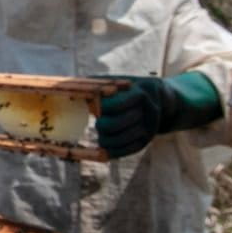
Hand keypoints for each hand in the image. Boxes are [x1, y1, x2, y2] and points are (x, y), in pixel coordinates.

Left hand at [97, 72, 222, 157]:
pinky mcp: (147, 140)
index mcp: (140, 92)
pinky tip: (104, 151)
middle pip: (114, 124)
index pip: (113, 105)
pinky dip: (114, 152)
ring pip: (120, 140)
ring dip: (105, 141)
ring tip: (101, 137)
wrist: (162, 99)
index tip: (94, 105)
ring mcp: (149, 127)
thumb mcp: (119, 80)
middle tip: (99, 123)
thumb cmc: (130, 88)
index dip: (100, 107)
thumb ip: (97, 83)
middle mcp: (147, 111)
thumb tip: (69, 88)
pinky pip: (129, 150)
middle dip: (102, 126)